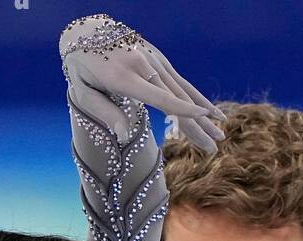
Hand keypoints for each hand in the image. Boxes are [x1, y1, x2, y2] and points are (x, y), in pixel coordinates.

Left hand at [60, 13, 225, 150]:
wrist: (87, 31)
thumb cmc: (82, 68)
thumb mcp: (83, 93)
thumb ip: (105, 114)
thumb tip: (125, 137)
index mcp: (125, 77)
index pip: (159, 96)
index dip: (181, 109)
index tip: (202, 117)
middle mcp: (144, 66)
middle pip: (177, 99)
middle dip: (198, 124)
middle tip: (215, 146)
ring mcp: (154, 60)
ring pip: (183, 91)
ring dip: (203, 114)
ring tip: (220, 133)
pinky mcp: (159, 59)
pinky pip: (180, 81)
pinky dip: (197, 98)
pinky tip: (211, 110)